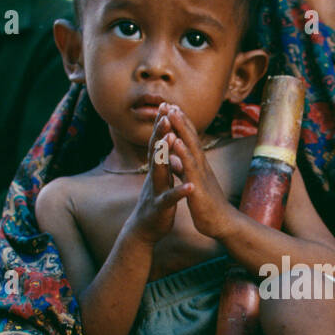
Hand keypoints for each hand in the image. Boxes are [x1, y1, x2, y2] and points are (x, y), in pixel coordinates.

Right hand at [133, 106, 195, 244]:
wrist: (145, 229)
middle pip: (156, 150)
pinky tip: (190, 186)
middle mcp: (154, 176)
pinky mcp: (161, 207)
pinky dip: (180, 192)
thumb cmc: (155, 201)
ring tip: (171, 138)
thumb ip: (163, 161)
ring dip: (164, 154)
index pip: (158, 142)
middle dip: (160, 131)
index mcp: (157, 169)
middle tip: (164, 113)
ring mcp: (156, 190)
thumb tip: (164, 142)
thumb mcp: (160, 178)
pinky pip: (170, 198)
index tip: (166, 104)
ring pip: (159, 170)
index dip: (161, 124)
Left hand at [157, 103, 235, 239]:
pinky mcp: (198, 185)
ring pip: (190, 146)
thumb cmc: (208, 205)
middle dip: (180, 119)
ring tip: (172, 112)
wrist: (222, 223)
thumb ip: (185, 168)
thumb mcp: (194, 183)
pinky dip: (182, 151)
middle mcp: (201, 165)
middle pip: (190, 137)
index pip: (189, 140)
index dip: (181, 123)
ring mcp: (200, 173)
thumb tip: (175, 156)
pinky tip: (175, 140)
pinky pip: (189, 166)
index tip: (171, 108)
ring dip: (181, 128)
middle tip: (169, 102)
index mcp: (198, 165)